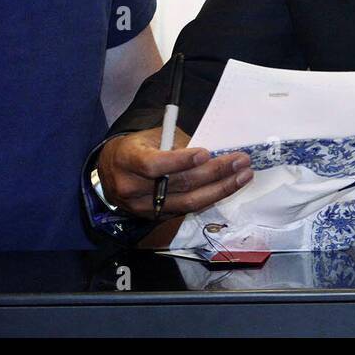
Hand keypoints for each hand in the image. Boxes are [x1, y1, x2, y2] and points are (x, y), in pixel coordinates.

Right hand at [98, 127, 251, 218]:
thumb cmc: (135, 148)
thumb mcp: (149, 137)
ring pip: (187, 202)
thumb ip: (175, 144)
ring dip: (220, 189)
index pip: (153, 165)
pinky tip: (228, 187)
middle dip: (214, 172)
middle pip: (177, 184)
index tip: (206, 153)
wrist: (111, 173)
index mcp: (127, 161)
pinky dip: (210, 197)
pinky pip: (187, 209)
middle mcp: (132, 188)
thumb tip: (211, 150)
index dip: (179, 161)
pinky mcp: (156, 217)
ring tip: (243, 176)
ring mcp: (144, 207)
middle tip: (240, 161)